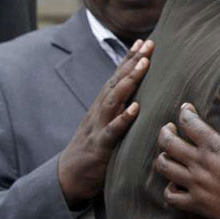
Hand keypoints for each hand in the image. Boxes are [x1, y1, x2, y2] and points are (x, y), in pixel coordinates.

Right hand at [58, 39, 152, 207]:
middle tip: (150, 44)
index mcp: (104, 106)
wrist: (69, 176)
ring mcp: (99, 126)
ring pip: (114, 99)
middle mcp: (100, 111)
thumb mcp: (108, 124)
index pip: (118, 77)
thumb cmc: (94, 149)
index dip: (130, 59)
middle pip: (117, 81)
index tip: (145, 41)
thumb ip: (121, 109)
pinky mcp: (100, 146)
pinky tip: (136, 108)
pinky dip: (124, 118)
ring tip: (144, 65)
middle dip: (133, 61)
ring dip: (130, 81)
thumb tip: (142, 96)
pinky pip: (113, 131)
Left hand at [154, 102, 219, 218]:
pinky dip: (169, 188)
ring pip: (165, 168)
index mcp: (216, 146)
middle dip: (165, 131)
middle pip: (169, 143)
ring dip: (162, 156)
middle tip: (169, 128)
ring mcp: (197, 185)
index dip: (184, 112)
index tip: (186, 108)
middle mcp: (201, 164)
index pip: (189, 123)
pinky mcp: (198, 205)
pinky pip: (171, 197)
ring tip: (167, 152)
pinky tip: (176, 182)